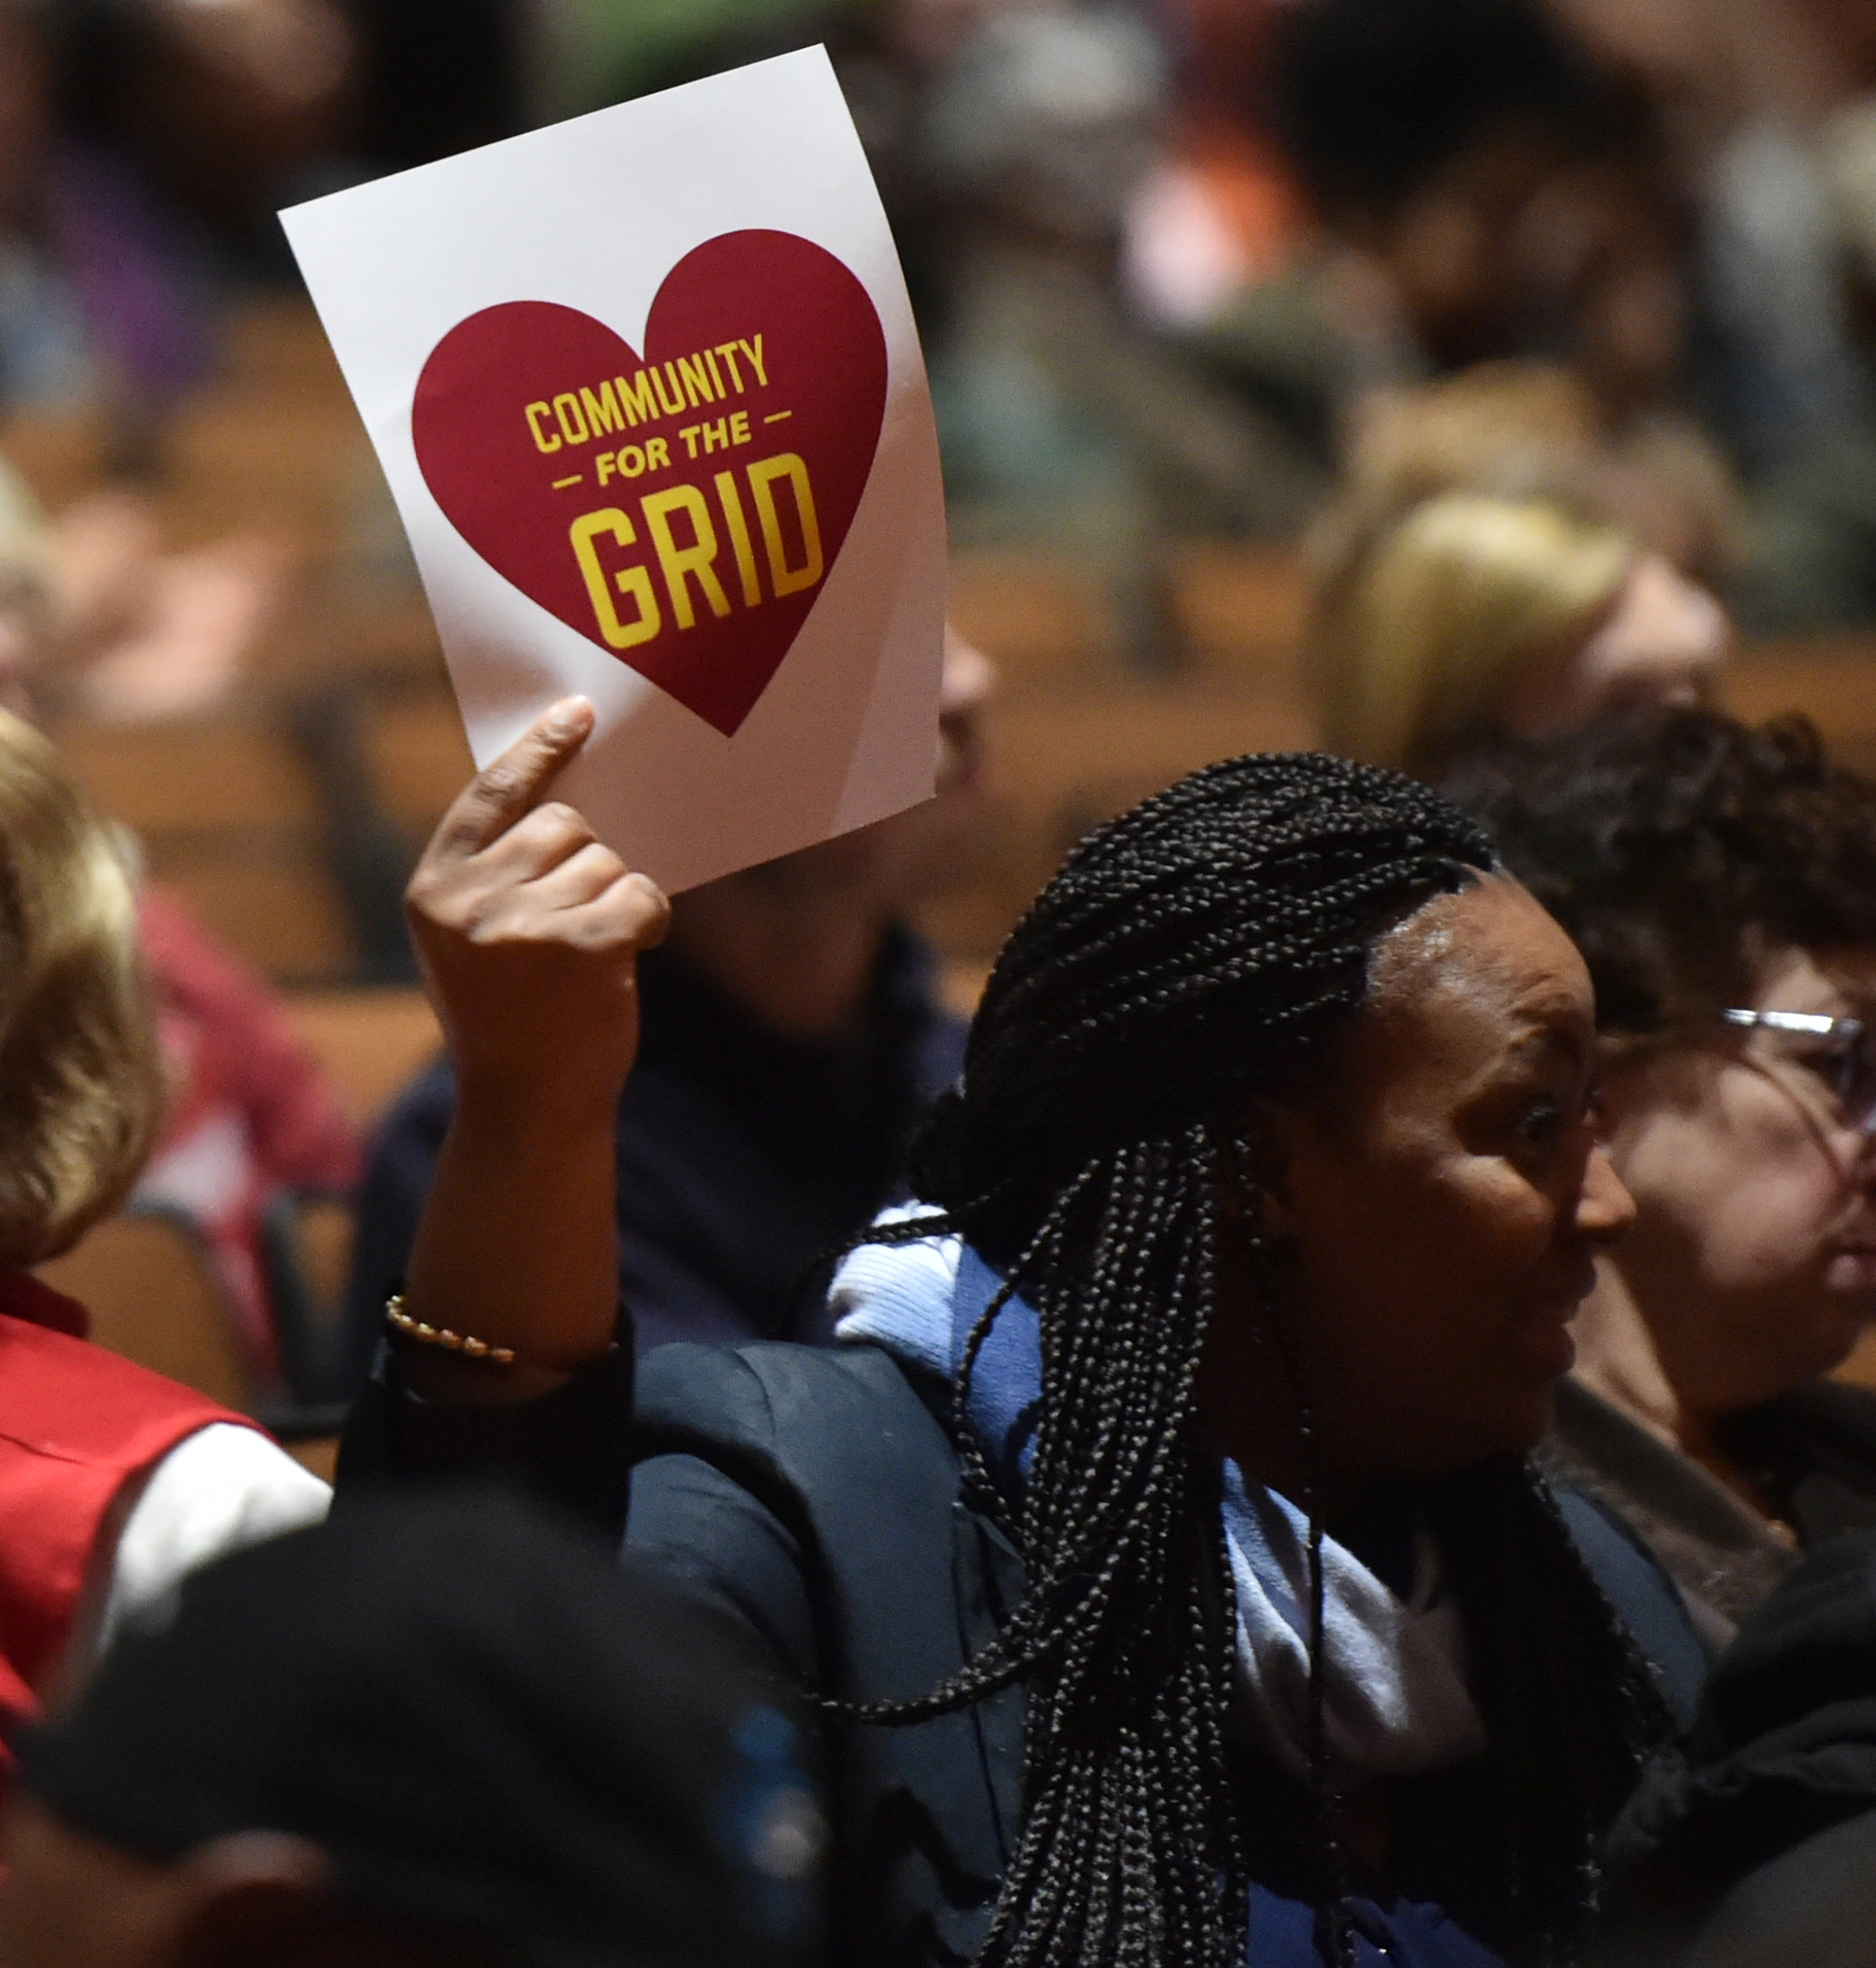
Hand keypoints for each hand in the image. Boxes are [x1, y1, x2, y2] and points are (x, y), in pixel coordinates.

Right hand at [405, 697, 669, 1126]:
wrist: (528, 1111)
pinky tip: (630, 958)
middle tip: (580, 923)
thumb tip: (574, 805)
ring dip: (616, 900)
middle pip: (565, 826)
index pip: (489, 795)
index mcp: (433, 890)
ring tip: (591, 959)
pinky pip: (640, 895)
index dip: (537, 750)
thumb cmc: (514, 1022)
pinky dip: (649, 921)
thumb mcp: (476, 943)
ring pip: (607, 861)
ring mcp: (521, 922)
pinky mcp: (579, 946)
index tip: (578, 714)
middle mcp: (468, 900)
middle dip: (588, 864)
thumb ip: (500, 877)